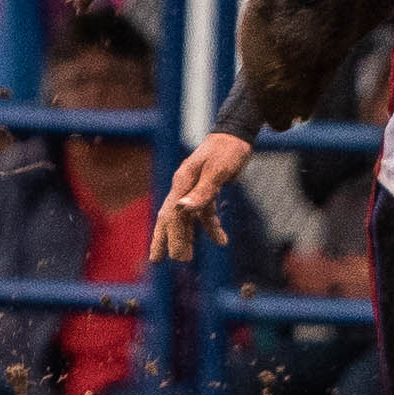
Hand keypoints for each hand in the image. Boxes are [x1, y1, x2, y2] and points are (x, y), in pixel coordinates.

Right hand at [153, 133, 253, 264]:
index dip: (173, 236)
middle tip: (156, 260)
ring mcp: (194, 188)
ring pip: (185, 218)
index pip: (173, 214)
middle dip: (163, 239)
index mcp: (183, 182)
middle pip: (170, 217)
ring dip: (185, 237)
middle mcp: (184, 186)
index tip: (174, 256)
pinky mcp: (207, 189)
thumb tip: (181, 209)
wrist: (237, 134)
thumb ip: (202, 191)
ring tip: (184, 258)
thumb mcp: (218, 170)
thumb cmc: (228, 149)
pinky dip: (211, 227)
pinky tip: (221, 241)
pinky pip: (205, 213)